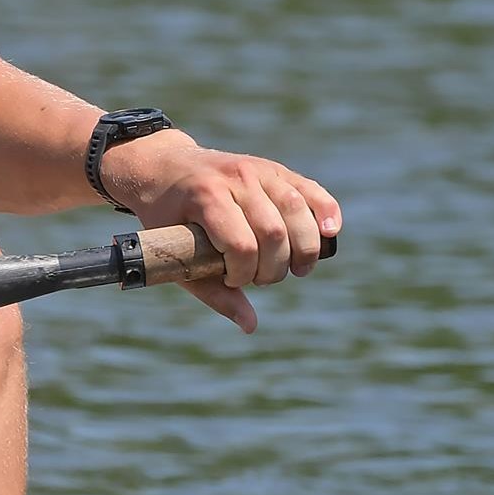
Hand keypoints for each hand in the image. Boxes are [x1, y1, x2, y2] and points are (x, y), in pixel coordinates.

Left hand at [107, 131, 341, 332]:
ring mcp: (257, 170)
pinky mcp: (275, 169)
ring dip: (304, 250)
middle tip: (260, 277)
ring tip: (296, 270)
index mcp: (206, 196)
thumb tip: (250, 325)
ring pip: (298, 211)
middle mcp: (235, 178)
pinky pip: (311, 190)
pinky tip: (330, 233)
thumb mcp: (176, 253)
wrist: (163, 168)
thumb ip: (212, 292)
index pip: (241, 245)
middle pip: (273, 232)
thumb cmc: (168, 217)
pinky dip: (327, 211)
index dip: (243, 273)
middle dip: (273, 267)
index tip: (231, 280)